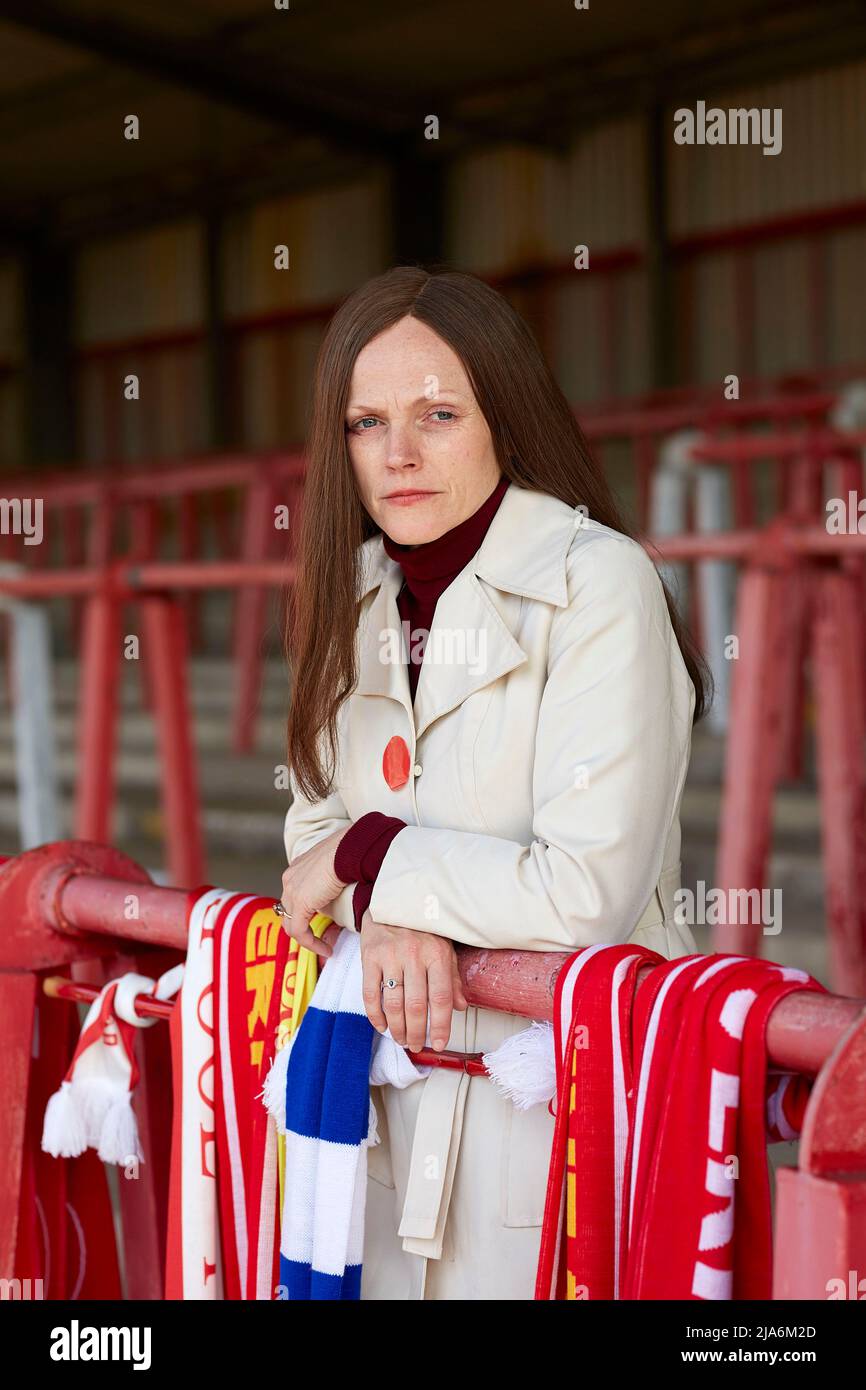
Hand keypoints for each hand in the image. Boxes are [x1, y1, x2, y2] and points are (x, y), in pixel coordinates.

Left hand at [278, 827, 351, 957]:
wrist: (349, 848)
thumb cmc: (351, 852)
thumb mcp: (337, 866)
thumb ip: (332, 880)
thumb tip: (340, 894)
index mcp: (297, 868)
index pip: (293, 897)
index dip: (305, 913)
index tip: (323, 922)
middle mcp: (290, 878)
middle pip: (288, 911)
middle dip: (303, 928)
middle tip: (320, 939)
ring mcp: (291, 890)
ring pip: (291, 923)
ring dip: (307, 939)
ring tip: (325, 948)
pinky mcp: (299, 903)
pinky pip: (299, 931)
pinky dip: (311, 943)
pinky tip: (326, 949)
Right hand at [359, 909, 467, 1051]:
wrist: (392, 903)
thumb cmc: (422, 930)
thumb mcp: (443, 949)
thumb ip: (452, 978)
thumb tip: (460, 1007)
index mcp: (437, 954)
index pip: (441, 998)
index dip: (440, 1025)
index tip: (438, 1044)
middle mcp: (414, 955)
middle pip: (416, 1006)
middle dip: (416, 1033)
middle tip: (416, 1046)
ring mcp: (390, 956)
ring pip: (394, 1004)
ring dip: (397, 1028)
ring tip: (401, 1039)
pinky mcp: (370, 957)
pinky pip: (371, 994)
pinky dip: (375, 1016)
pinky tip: (381, 1026)